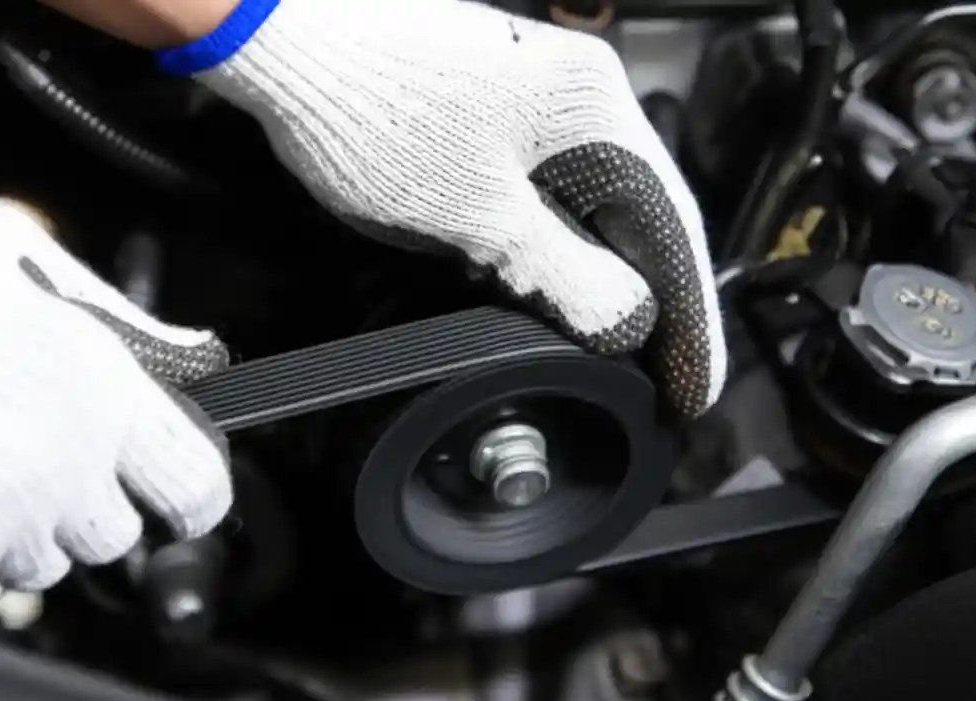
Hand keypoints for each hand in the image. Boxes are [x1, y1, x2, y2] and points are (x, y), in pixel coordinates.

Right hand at [0, 187, 230, 619]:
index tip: (176, 499)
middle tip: (14, 444)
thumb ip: (120, 316)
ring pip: (18, 569)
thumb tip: (185, 353)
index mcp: (96, 397)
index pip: (194, 488)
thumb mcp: (19, 250)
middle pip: (104, 537)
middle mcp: (49, 477)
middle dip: (76, 502)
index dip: (191, 496)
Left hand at [171, 0, 725, 415]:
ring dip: (603, 273)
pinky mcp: (487, 107)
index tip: (694, 387)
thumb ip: (561, 270)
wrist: (281, 38)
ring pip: (590, 201)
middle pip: (639, 211)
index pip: (669, 224)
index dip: (689, 316)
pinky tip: (548, 286)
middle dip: (654, 298)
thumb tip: (627, 317)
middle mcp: (576, 92)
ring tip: (621, 345)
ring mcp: (531, 95)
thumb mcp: (476, 213)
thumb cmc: (375, 116)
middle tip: (665, 374)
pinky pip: (544, 186)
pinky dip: (554, 241)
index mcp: (593, 108)